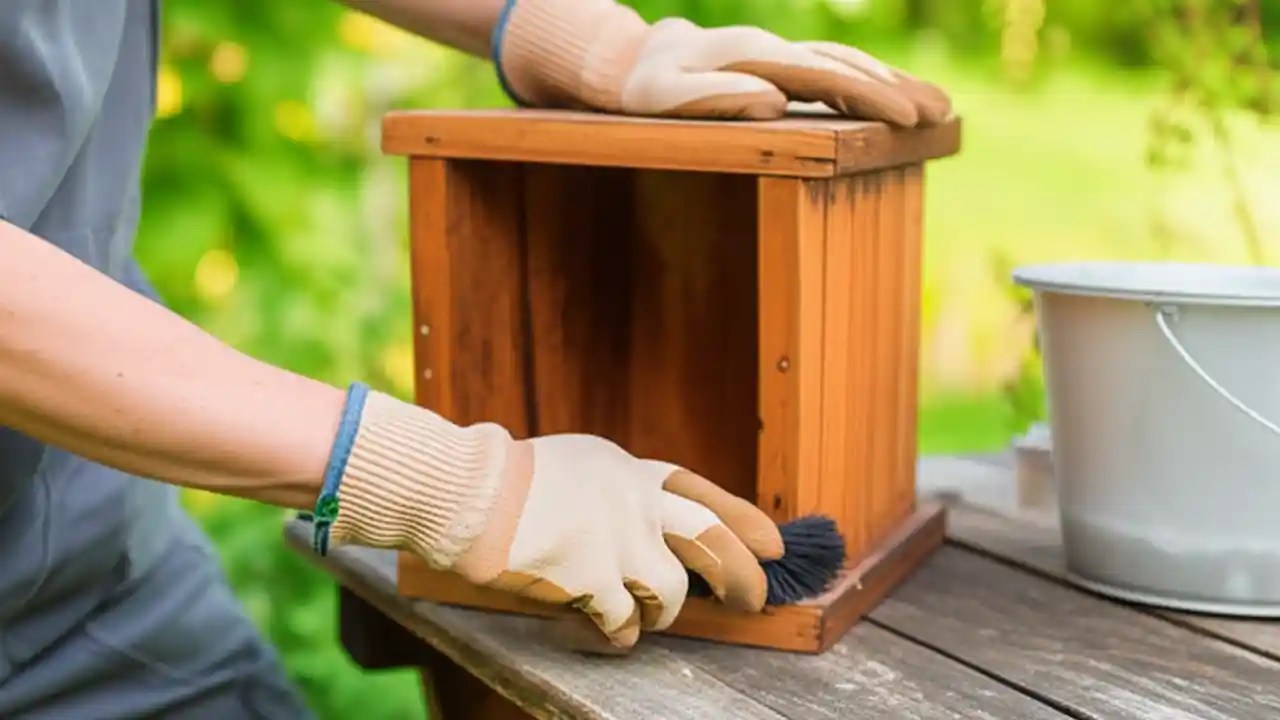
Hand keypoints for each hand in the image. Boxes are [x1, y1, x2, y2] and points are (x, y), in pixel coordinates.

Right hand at [324, 388, 782, 648]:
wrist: (463, 492)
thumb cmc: (505, 484)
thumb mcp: (576, 468)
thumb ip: (617, 494)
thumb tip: (650, 531)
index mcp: (629, 469)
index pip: (703, 491)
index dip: (744, 520)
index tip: (773, 544)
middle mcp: (634, 499)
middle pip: (713, 540)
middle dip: (743, 577)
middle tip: (754, 601)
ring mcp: (617, 538)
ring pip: (673, 592)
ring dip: (659, 613)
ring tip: (635, 617)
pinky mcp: (593, 577)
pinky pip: (625, 624)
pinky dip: (614, 635)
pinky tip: (595, 630)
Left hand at [493, 0, 950, 124]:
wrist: (634, 60)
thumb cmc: (646, 89)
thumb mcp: (663, 98)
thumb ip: (712, 97)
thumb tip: (770, 101)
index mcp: (753, 57)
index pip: (823, 75)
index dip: (866, 95)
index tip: (905, 117)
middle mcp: (775, 50)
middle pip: (847, 65)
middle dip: (896, 89)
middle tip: (942, 114)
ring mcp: (782, 55)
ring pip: (847, 64)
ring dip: (892, 84)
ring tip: (939, 107)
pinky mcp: (783, 68)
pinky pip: (835, 71)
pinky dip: (870, 83)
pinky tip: (898, 99)